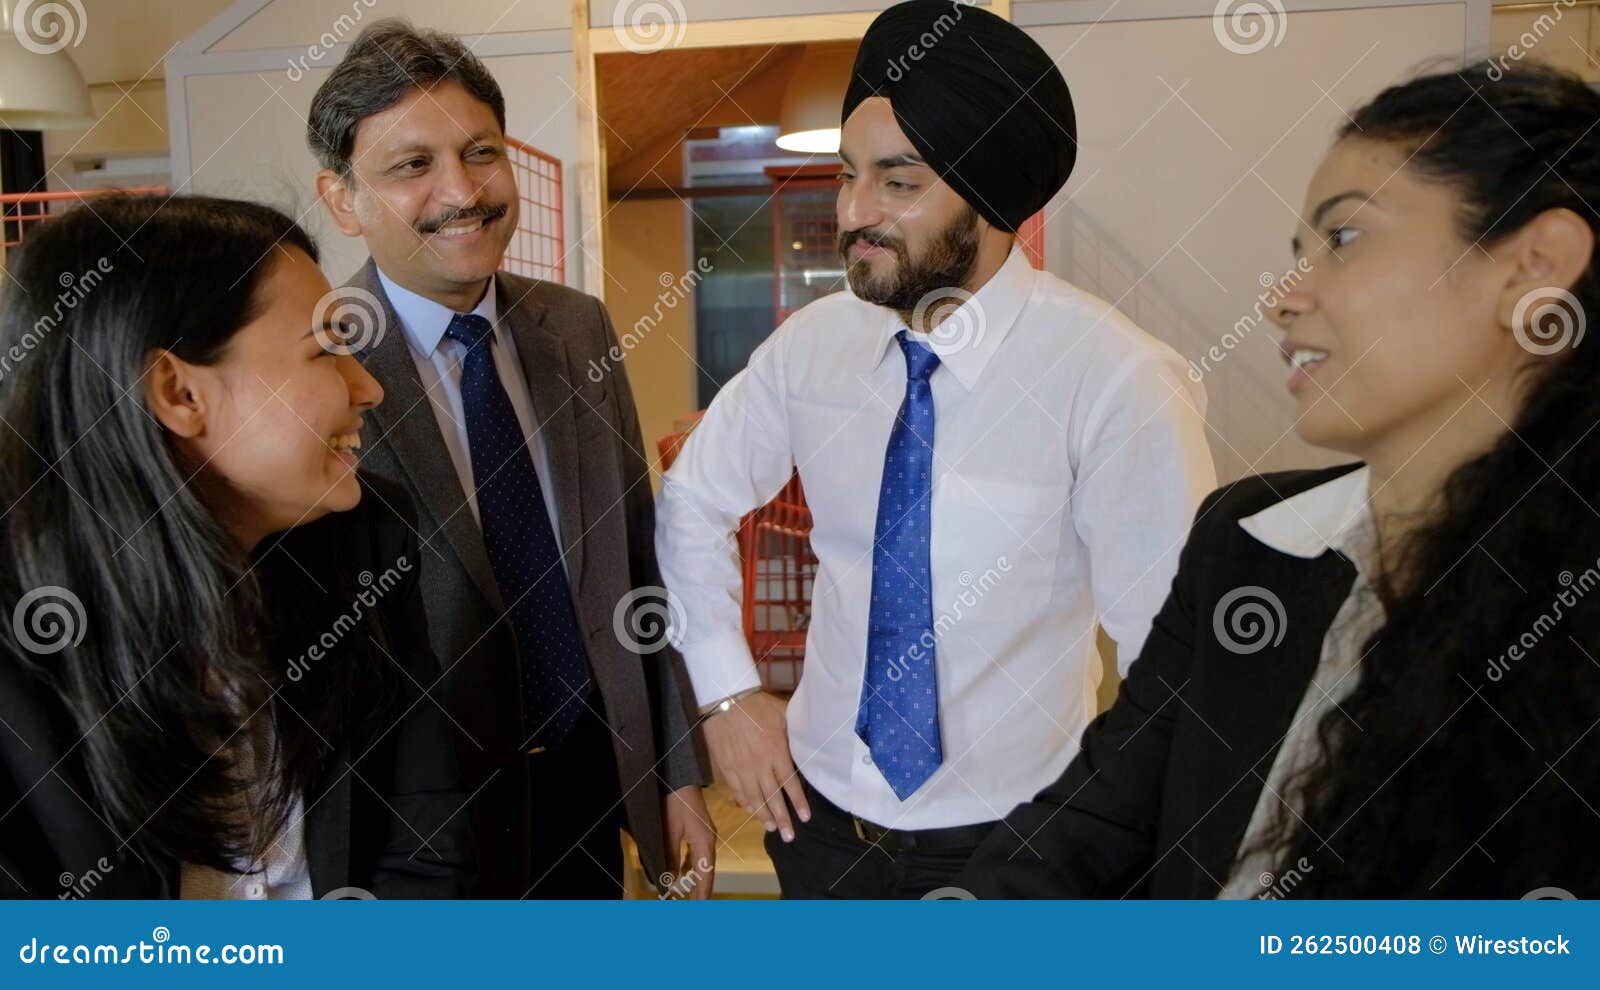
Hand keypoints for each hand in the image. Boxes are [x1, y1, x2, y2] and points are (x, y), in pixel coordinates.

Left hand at [662, 785, 716, 898]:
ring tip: (689, 894)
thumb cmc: (674, 804)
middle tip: (694, 906)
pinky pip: (697, 853)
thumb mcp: (670, 832)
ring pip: (702, 862)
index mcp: (704, 843)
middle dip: (701, 889)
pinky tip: (684, 871)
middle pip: (707, 870)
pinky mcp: (699, 829)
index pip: (705, 874)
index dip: (701, 893)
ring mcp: (705, 834)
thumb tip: (672, 880)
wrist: (679, 779)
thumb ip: (671, 857)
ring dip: (696, 878)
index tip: (698, 908)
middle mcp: (708, 840)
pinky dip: (692, 865)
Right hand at [701, 691, 809, 841]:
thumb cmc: (758, 705)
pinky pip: (737, 791)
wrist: (726, 700)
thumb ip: (795, 733)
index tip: (805, 818)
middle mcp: (760, 764)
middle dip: (782, 818)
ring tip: (772, 829)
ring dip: (764, 816)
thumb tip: (810, 743)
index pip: (790, 783)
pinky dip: (745, 803)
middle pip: (773, 797)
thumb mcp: (783, 715)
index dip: (798, 802)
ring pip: (754, 798)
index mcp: (776, 751)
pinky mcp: (727, 768)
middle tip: (789, 836)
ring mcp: (741, 768)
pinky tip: (751, 812)